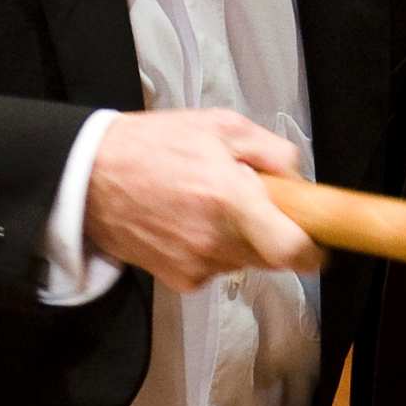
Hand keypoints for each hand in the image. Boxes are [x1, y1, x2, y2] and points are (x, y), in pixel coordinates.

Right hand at [83, 109, 321, 291]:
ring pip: (244, 262)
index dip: (312, 252)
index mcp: (231, 200)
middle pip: (273, 257)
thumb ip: (271, 151)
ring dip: (240, 240)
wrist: (89, 179)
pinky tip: (187, 223)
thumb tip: (297, 180)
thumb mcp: (220, 125)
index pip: (292, 250)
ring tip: (207, 206)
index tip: (315, 243)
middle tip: (250, 203)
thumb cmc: (153, 146)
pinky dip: (212, 250)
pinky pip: (216, 269)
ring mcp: (198, 265)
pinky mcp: (181, 280)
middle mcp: (217, 241)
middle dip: (272, 233)